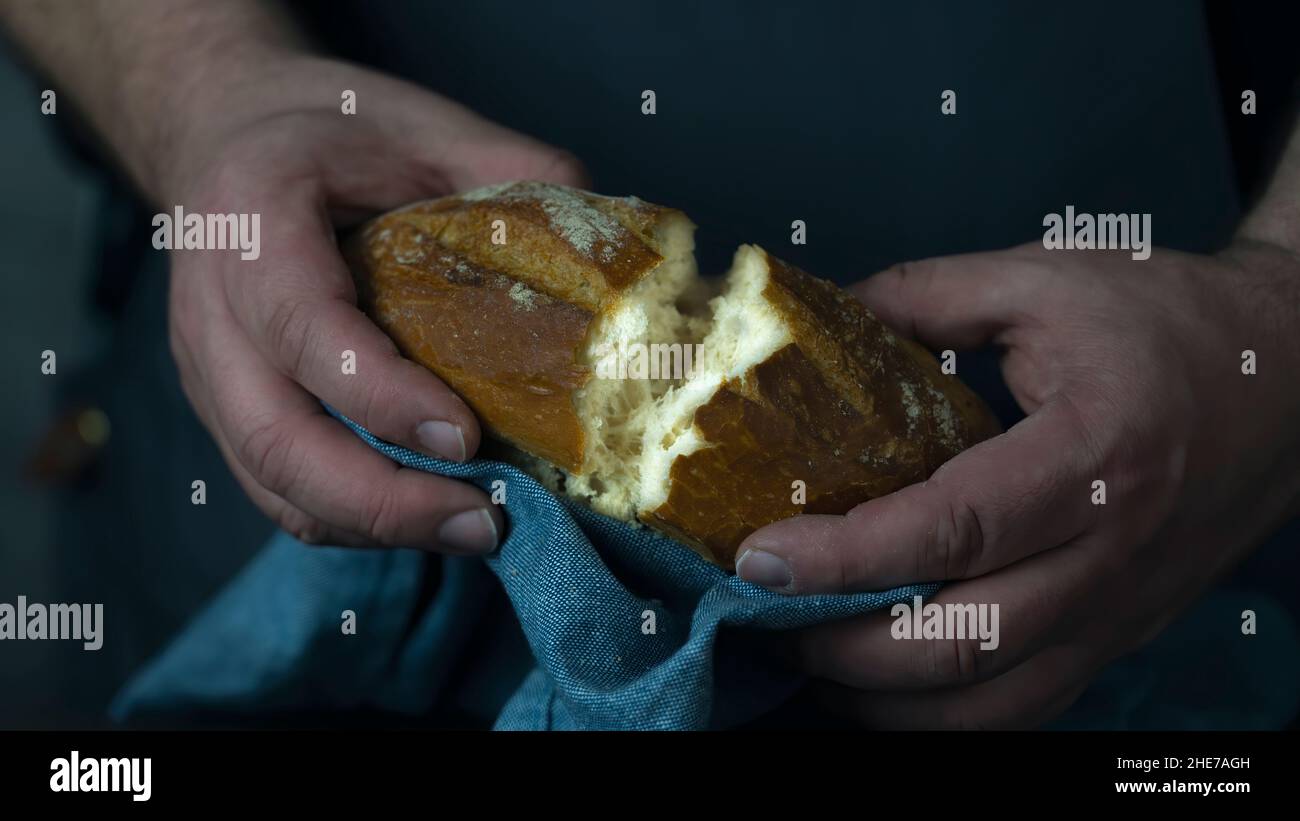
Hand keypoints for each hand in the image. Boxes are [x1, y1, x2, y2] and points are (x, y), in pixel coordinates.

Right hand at [162, 53, 586, 550]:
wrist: (226, 136)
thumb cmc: (327, 130)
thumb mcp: (417, 122)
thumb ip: (505, 168)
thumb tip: (606, 246)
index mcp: (252, 222)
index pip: (302, 328)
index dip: (380, 394)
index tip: (467, 434)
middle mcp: (213, 311)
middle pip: (276, 439)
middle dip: (385, 499)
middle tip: (485, 519)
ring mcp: (210, 372)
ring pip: (276, 483)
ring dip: (377, 525)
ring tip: (474, 528)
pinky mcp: (228, 411)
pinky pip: (280, 491)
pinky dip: (356, 520)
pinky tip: (429, 515)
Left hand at [737, 239, 1299, 726]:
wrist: (1295, 374)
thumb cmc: (1166, 319)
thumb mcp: (1043, 279)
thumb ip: (921, 294)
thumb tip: (815, 318)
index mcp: (1095, 453)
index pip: (952, 530)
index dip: (845, 555)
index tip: (760, 555)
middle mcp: (1110, 551)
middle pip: (962, 643)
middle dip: (842, 648)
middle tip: (764, 611)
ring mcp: (1119, 607)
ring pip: (990, 702)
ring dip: (882, 698)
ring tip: (805, 655)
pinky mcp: (1119, 632)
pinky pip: (1024, 704)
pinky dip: (942, 712)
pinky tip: (880, 681)